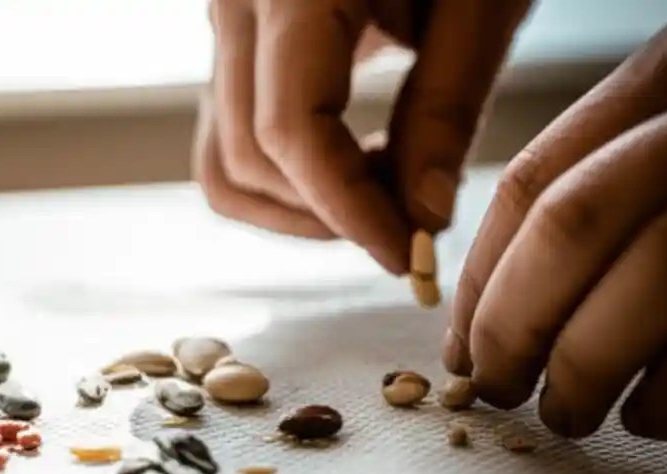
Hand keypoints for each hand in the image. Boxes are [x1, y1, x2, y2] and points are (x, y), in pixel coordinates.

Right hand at [194, 0, 529, 272]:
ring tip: (378, 194)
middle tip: (408, 227)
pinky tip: (351, 158)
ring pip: (222, 157)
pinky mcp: (235, 33)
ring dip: (296, 204)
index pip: (289, 133)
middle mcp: (232, 2)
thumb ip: (445, 107)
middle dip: (328, 213)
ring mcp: (223, 18)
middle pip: (247, 157)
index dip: (348, 210)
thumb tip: (420, 219)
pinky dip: (282, 171)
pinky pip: (229, 129)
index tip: (407, 255)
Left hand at [446, 15, 666, 439]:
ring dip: (584, 368)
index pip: (532, 182)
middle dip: (514, 326)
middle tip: (495, 388)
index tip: (460, 344)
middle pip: (575, 226)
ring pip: (654, 276)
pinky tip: (649, 417)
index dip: (481, 279)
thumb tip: (488, 304)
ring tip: (566, 412)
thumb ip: (603, 188)